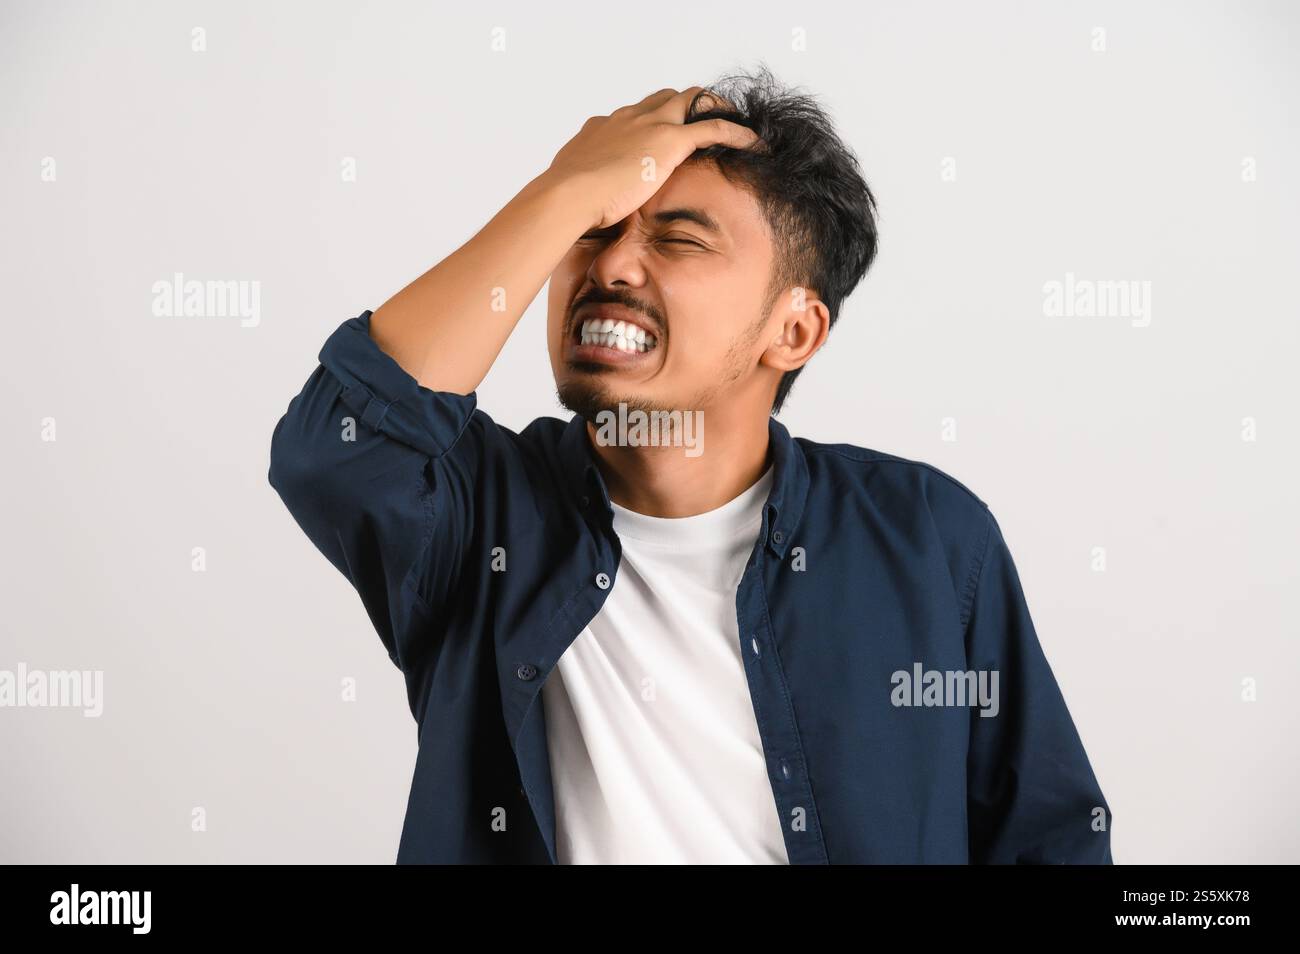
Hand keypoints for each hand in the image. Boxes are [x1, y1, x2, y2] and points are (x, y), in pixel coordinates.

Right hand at [542, 86, 759, 230]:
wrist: (568, 195)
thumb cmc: (566, 201)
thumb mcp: (575, 190)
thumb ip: (586, 191)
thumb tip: (585, 209)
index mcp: (604, 127)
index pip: (636, 114)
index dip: (654, 120)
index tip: (665, 134)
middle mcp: (628, 118)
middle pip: (666, 98)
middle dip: (688, 105)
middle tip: (705, 121)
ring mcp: (650, 125)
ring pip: (693, 100)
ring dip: (714, 109)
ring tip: (733, 123)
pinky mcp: (670, 140)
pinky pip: (715, 128)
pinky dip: (737, 132)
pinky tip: (755, 143)